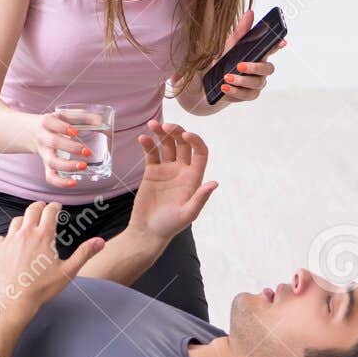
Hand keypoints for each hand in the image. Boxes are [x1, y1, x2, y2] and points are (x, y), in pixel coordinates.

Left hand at [0, 202, 103, 316]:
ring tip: (28, 224)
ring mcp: (9, 240)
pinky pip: (2, 237)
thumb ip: (84, 254)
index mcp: (43, 236)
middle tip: (43, 207)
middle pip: (32, 210)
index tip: (57, 206)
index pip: (50, 211)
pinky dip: (8, 236)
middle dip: (39, 206)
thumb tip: (101, 242)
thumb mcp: (67, 272)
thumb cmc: (42, 288)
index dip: (54, 206)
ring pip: (16, 221)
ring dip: (24, 219)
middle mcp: (25, 233)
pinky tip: (11, 242)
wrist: (13, 299)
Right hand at [31, 111, 95, 187]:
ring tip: (84, 166)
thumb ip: (83, 117)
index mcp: (47, 122)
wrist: (34, 133)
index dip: (62, 127)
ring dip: (68, 166)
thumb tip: (100, 121)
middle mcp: (43, 138)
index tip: (75, 132)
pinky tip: (73, 183)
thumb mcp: (66, 115)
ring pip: (52, 162)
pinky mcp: (47, 166)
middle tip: (88, 152)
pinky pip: (50, 177)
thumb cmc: (56, 123)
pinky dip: (60, 182)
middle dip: (71, 147)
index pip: (51, 123)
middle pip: (53, 142)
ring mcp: (44, 153)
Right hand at [130, 121, 217, 241]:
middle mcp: (182, 171)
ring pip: (167, 145)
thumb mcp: (187, 214)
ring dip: (161, 133)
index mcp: (193, 178)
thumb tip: (214, 183)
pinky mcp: (152, 172)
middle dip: (176, 131)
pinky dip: (148, 144)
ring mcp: (167, 170)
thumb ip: (200, 198)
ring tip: (152, 125)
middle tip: (164, 126)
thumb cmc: (169, 226)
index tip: (185, 134)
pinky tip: (143, 138)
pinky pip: (151, 153)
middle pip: (183, 144)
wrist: (148, 231)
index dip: (195, 141)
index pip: (200, 152)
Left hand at [218, 8, 286, 104]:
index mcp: (259, 54)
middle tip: (239, 65)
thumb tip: (250, 12)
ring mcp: (257, 83)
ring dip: (241, 80)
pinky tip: (225, 87)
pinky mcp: (250, 95)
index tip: (282, 42)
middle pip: (268, 69)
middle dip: (254, 67)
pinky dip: (235, 91)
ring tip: (227, 77)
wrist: (209, 83)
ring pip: (257, 83)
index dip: (278, 45)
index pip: (272, 48)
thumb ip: (240, 32)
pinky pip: (247, 95)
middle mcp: (261, 69)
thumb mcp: (229, 45)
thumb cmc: (223, 61)